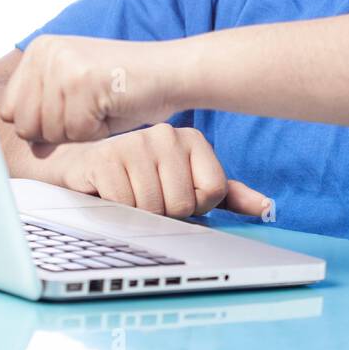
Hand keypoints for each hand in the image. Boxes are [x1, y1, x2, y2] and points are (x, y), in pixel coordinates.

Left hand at [0, 34, 178, 144]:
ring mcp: (62, 64)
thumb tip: (27, 147)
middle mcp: (45, 52)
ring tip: (104, 107)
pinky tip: (114, 108)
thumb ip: (44, 114)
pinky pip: (76, 133)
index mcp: (38, 50)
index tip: (75, 110)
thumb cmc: (127, 89)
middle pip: (25, 125)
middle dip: (60, 132)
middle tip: (92, 110)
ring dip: (81, 132)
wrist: (172, 73)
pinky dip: (97, 133)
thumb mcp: (74, 97)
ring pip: (50, 133)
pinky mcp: (82, 80)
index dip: (43, 125)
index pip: (10, 111)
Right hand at [45, 125, 269, 217]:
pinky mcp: (107, 159)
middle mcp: (167, 135)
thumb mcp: (186, 184)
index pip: (213, 192)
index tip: (173, 193)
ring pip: (154, 208)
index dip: (195, 207)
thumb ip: (226, 194)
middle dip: (165, 212)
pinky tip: (110, 193)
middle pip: (184, 204)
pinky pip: (125, 206)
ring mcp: (136, 144)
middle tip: (146, 195)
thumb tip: (265, 206)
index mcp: (192, 139)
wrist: (83, 168)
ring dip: (139, 214)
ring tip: (128, 194)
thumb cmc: (139, 178)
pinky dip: (117, 210)